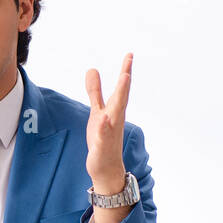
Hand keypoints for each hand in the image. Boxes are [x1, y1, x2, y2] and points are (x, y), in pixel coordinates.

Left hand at [84, 53, 131, 191]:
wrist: (106, 167)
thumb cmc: (102, 138)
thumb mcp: (96, 111)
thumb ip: (95, 91)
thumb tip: (92, 69)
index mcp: (114, 110)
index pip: (121, 88)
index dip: (125, 71)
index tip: (129, 55)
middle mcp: (115, 119)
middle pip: (121, 98)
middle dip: (124, 83)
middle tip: (128, 66)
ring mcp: (110, 132)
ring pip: (115, 115)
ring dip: (118, 101)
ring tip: (121, 86)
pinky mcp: (102, 145)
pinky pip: (104, 135)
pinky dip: (105, 127)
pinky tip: (104, 118)